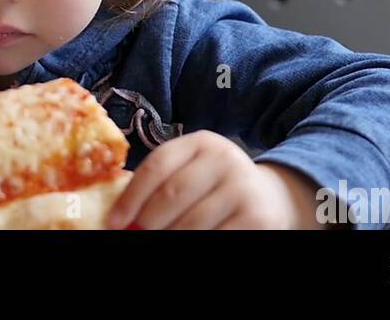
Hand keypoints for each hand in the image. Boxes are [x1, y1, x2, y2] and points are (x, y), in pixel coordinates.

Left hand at [105, 130, 326, 229]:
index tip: (115, 221)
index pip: (157, 166)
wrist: (274, 197)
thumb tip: (121, 218)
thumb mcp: (194, 171)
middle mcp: (224, 159)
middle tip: (136, 235)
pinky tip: (186, 247)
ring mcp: (242, 188)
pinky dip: (194, 246)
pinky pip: (214, 239)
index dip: (131, 196)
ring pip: (190, 224)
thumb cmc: (217, 187)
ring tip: (160, 241)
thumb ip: (162, 184)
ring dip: (168, 238)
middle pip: (171, 196)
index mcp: (201, 143)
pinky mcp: (256, 219)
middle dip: (147, 222)